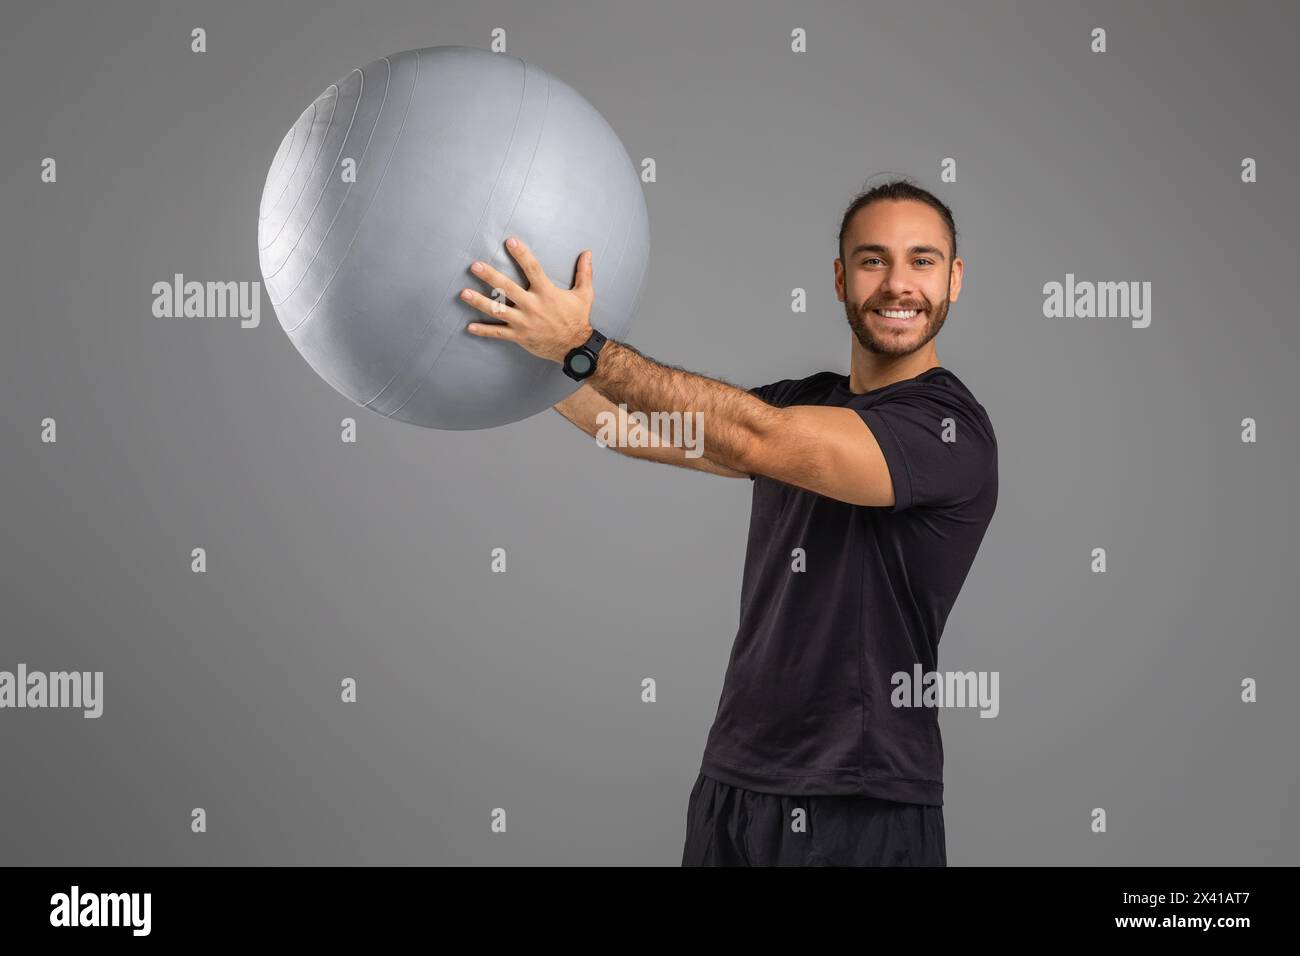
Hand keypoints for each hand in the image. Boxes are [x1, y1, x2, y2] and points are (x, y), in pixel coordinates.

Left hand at [461, 236, 594, 362]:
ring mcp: (524, 322)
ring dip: (480, 302)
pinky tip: (469, 327)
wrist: (575, 347)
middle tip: (475, 266)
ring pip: (498, 311)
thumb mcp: (584, 295)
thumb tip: (588, 252)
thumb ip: (584, 273)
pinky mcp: (519, 336)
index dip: (521, 254)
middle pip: (508, 288)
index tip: (510, 241)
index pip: (532, 269)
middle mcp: (533, 306)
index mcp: (547, 293)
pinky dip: (484, 331)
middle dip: (490, 276)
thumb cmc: (578, 318)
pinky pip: (498, 333)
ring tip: (464, 293)